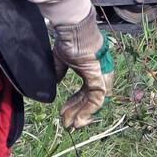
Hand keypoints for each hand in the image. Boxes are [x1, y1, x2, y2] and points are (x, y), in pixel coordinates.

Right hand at [51, 8, 112, 128]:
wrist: (74, 31)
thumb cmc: (70, 41)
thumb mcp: (62, 60)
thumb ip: (59, 72)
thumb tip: (54, 83)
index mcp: (92, 70)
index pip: (86, 93)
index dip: (76, 104)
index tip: (64, 113)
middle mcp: (100, 75)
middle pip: (90, 100)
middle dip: (77, 113)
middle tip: (66, 124)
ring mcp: (102, 77)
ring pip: (95, 103)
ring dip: (81, 115)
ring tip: (69, 125)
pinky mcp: (101, 78)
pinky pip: (97, 100)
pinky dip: (87, 111)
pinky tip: (77, 119)